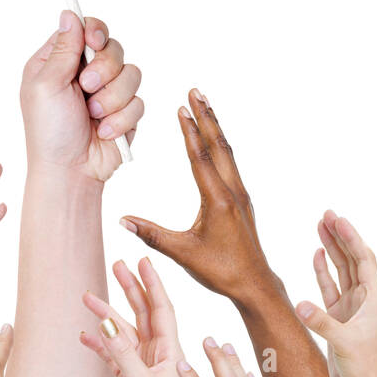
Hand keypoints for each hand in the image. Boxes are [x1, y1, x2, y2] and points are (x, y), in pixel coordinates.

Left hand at [20, 11, 142, 181]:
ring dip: (112, 98)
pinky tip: (103, 132)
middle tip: (86, 89)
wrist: (69, 171)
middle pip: (113, 47)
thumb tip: (69, 13)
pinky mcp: (125, 111)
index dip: (95, 32)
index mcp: (60, 61)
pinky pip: (139, 101)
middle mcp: (85, 72)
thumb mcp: (46, 85)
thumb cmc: (48, 131)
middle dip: (104, 70)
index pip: (86, 28)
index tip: (94, 43)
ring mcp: (108, 91)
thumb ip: (62, 49)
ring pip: (132, 74)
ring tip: (93, 117)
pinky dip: (121, 119)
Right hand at [79, 257, 184, 376]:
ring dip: (107, 315)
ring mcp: (144, 364)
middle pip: (143, 312)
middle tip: (117, 265)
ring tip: (87, 298)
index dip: (152, 283)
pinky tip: (85, 335)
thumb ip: (122, 353)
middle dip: (130, 289)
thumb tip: (106, 321)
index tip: (143, 260)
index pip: (161, 308)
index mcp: (170, 350)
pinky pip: (113, 353)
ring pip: (124, 331)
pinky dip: (100, 344)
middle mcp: (159, 353)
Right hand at [122, 90, 274, 305]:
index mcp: (218, 200)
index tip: (181, 107)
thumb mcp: (182, 253)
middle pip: (218, 145)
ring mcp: (240, 194)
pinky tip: (216, 141)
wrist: (255, 285)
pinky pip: (230, 163)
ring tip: (205, 105)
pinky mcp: (241, 200)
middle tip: (196, 91)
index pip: (200, 157)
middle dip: (206, 116)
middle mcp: (232, 191)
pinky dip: (220, 144)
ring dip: (215, 127)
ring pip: (226, 152)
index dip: (190, 131)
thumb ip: (152, 235)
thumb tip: (122, 220)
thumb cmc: (221, 271)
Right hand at [294, 214, 376, 376]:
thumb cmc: (363, 368)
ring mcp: (351, 307)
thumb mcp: (343, 343)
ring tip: (321, 225)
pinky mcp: (339, 318)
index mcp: (373, 299)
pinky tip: (317, 254)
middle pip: (352, 258)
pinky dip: (323, 270)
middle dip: (341, 236)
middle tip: (327, 213)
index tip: (338, 219)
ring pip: (341, 269)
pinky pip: (331, 287)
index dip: (351, 237)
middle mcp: (364, 299)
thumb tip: (300, 304)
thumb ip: (321, 322)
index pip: (363, 259)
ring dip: (332, 248)